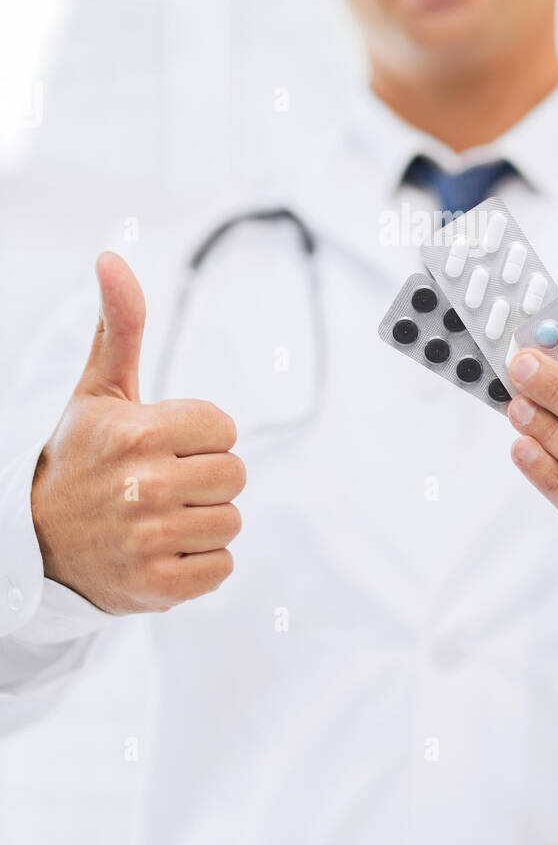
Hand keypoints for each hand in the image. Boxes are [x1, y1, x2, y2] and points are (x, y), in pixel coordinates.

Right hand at [30, 252, 245, 614]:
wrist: (37, 543)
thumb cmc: (80, 457)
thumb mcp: (98, 390)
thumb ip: (119, 326)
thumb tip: (112, 258)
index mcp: (135, 433)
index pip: (225, 428)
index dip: (200, 436)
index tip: (162, 445)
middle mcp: (142, 486)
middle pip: (234, 474)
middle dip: (204, 477)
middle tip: (159, 483)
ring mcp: (149, 539)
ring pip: (231, 520)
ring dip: (202, 521)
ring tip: (158, 517)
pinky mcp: (158, 587)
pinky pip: (222, 566)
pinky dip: (199, 563)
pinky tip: (162, 550)